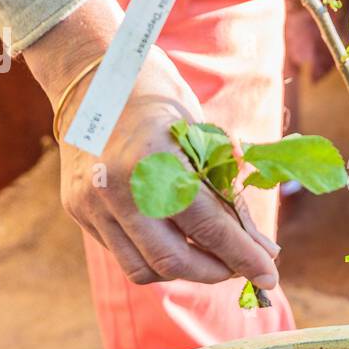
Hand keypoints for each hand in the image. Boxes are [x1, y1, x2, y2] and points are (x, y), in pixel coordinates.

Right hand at [24, 0, 279, 289]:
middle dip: (216, 271)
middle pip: (174, 261)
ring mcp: (91, 203)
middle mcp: (117, 189)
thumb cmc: (159, 101)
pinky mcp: (78, 210)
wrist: (93, 74)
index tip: (270, 274)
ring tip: (209, 255)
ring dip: (184, 271)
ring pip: (143, 269)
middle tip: (241, 266)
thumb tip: (261, 247)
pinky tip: (176, 240)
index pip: (207, 226)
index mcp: (154, 161)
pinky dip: (155, 256)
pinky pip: (122, 253)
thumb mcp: (203, 138)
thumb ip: (226, 194)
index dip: (243, 255)